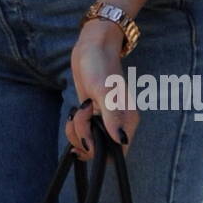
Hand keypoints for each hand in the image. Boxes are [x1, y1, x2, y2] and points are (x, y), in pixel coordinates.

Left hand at [68, 21, 137, 158]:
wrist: (91, 48)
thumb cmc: (100, 65)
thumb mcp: (104, 91)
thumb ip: (112, 117)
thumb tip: (121, 141)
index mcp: (127, 121)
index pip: (117, 154)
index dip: (99, 153)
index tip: (85, 139)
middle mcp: (117, 124)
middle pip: (99, 150)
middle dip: (84, 137)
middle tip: (82, 114)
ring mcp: (104, 120)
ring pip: (88, 142)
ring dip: (77, 130)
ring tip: (80, 108)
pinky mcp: (93, 115)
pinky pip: (82, 132)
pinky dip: (75, 126)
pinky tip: (76, 111)